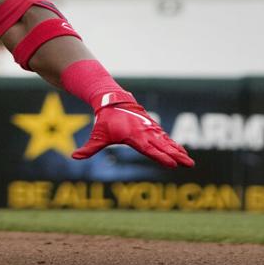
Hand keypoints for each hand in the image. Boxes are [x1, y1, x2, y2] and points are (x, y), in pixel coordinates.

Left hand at [73, 100, 193, 168]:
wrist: (113, 100)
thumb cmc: (105, 120)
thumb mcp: (97, 135)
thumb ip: (89, 148)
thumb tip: (74, 157)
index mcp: (133, 136)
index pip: (149, 149)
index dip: (161, 157)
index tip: (172, 164)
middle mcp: (145, 132)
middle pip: (163, 147)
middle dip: (176, 156)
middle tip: (188, 164)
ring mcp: (150, 129)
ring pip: (167, 142)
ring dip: (178, 151)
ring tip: (189, 161)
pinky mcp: (152, 128)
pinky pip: (165, 138)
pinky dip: (174, 145)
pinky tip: (182, 152)